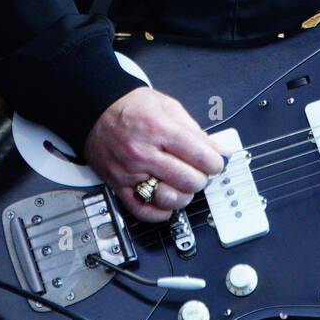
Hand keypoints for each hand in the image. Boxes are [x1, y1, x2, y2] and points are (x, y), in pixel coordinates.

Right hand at [82, 87, 225, 223]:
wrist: (98, 110)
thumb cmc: (134, 107)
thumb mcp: (169, 108)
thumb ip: (196, 132)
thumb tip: (221, 151)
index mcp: (159, 129)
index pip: (200, 155)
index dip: (215, 162)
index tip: (216, 163)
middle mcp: (143, 153)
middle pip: (188, 179)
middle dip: (202, 178)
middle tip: (199, 172)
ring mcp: (130, 172)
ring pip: (169, 198)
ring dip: (184, 196)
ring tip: (184, 185)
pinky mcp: (119, 186)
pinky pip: (143, 211)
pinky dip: (161, 213)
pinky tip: (168, 203)